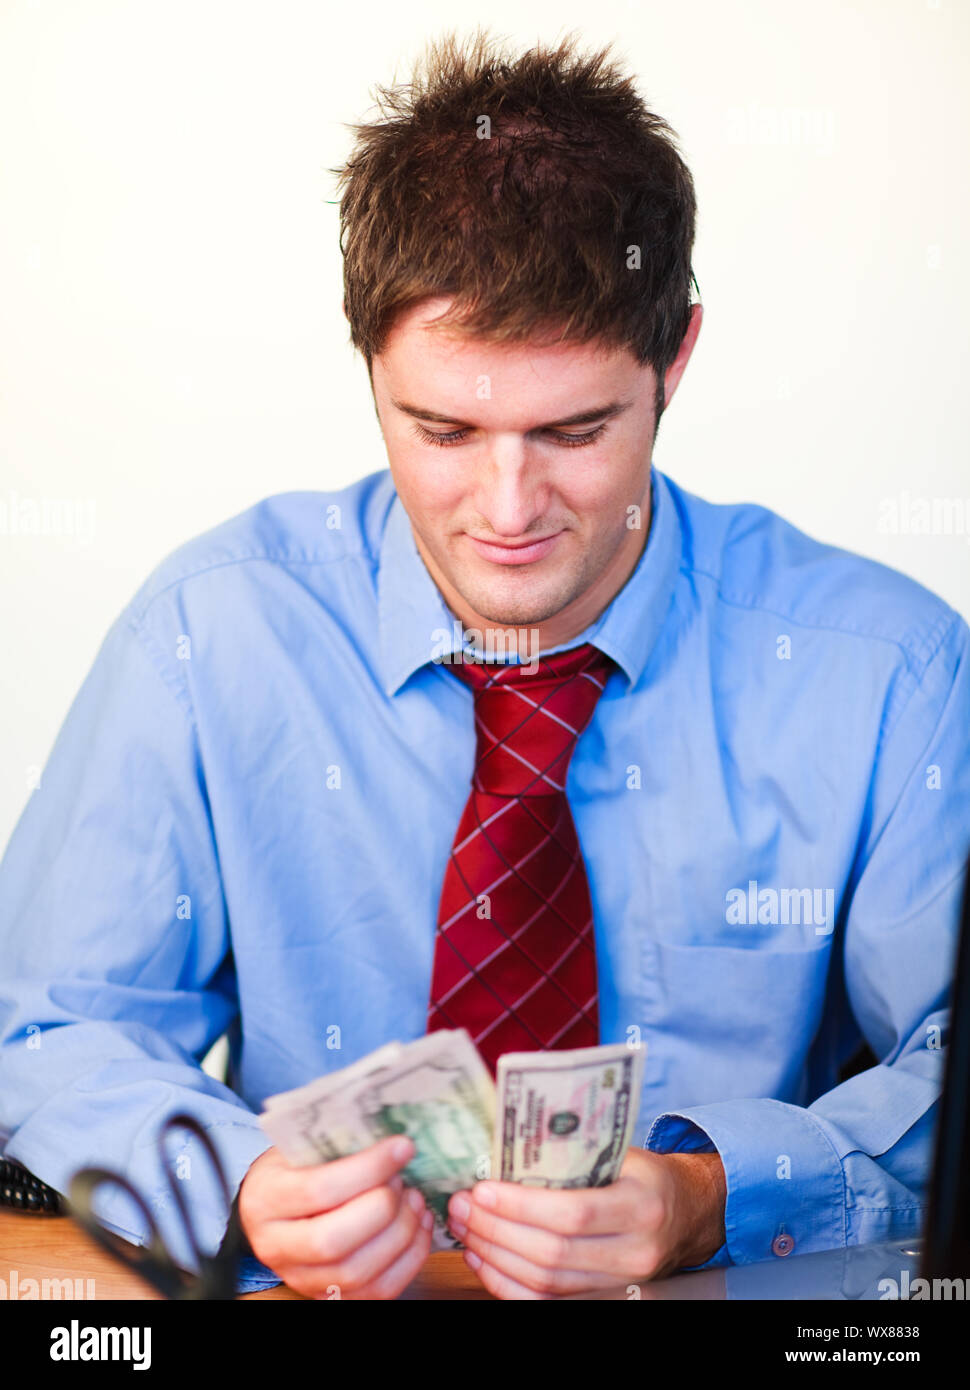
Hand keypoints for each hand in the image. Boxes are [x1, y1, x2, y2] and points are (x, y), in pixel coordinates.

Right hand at [237, 1137, 433, 1298]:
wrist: (274, 1208)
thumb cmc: (295, 1167)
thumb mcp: (303, 1143)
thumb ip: (339, 1137)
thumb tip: (393, 1128)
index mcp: (265, 1198)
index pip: (318, 1189)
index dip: (367, 1169)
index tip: (402, 1147)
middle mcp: (276, 1246)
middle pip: (333, 1241)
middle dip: (382, 1208)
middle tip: (404, 1179)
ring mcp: (301, 1278)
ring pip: (357, 1272)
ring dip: (401, 1233)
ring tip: (415, 1199)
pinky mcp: (330, 1297)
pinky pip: (376, 1292)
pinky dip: (409, 1259)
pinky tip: (419, 1225)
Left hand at [446, 1146, 725, 1298]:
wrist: (688, 1213)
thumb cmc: (645, 1174)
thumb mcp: (621, 1151)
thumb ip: (572, 1148)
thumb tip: (502, 1137)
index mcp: (641, 1205)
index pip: (573, 1213)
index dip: (521, 1205)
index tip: (482, 1189)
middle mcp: (635, 1252)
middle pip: (552, 1252)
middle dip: (496, 1229)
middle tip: (460, 1206)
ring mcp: (620, 1283)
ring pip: (545, 1282)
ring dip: (495, 1256)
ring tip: (463, 1228)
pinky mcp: (603, 1298)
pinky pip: (547, 1302)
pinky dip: (507, 1285)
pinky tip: (481, 1259)